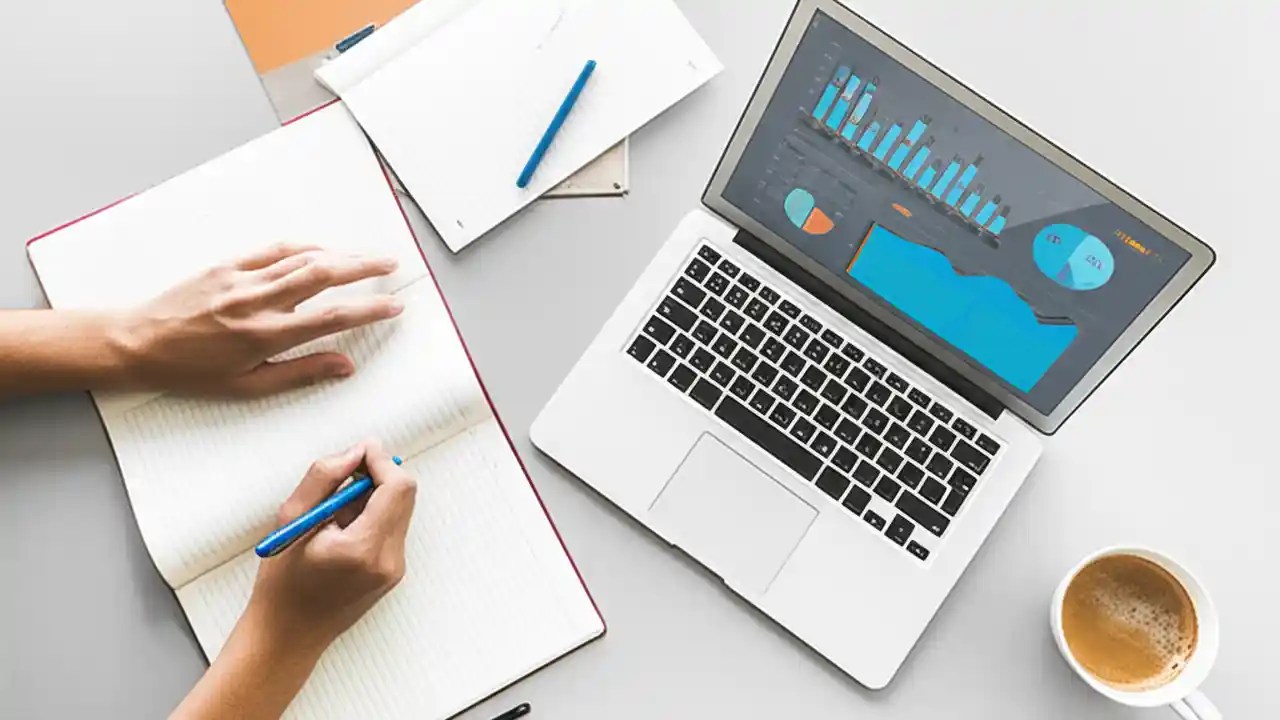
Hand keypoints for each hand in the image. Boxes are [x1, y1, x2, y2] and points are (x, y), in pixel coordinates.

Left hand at [115, 243, 402, 396]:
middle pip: (324, 274)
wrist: (137, 344)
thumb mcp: (248, 386)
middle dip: (363, 267)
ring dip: (340, 254)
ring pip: (302, 257)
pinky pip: (274, 250)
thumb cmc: (190, 372)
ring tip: (366, 257)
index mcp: (265, 336)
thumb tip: (345, 366)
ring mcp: (241, 279)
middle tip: (392, 264)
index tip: (394, 305)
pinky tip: (322, 250)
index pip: (331, 317)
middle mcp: (257, 302)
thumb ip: (301, 372)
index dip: (368, 309)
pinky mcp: (226, 265)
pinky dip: (303, 247)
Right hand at [170, 441, 415, 718]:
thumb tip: (357, 452)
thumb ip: (325, 477)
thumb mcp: (291, 519)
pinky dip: (373, 516)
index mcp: (363, 548)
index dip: (380, 461)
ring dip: (374, 496)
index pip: (397, 487)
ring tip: (334, 512)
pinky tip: (341, 530)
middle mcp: (388, 560)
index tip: (359, 451)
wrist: (288, 635)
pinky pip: (392, 528)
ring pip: (400, 509)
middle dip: (378, 475)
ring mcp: (395, 569)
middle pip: (405, 495)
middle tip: (343, 476)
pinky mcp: (393, 573)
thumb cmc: (281, 581)